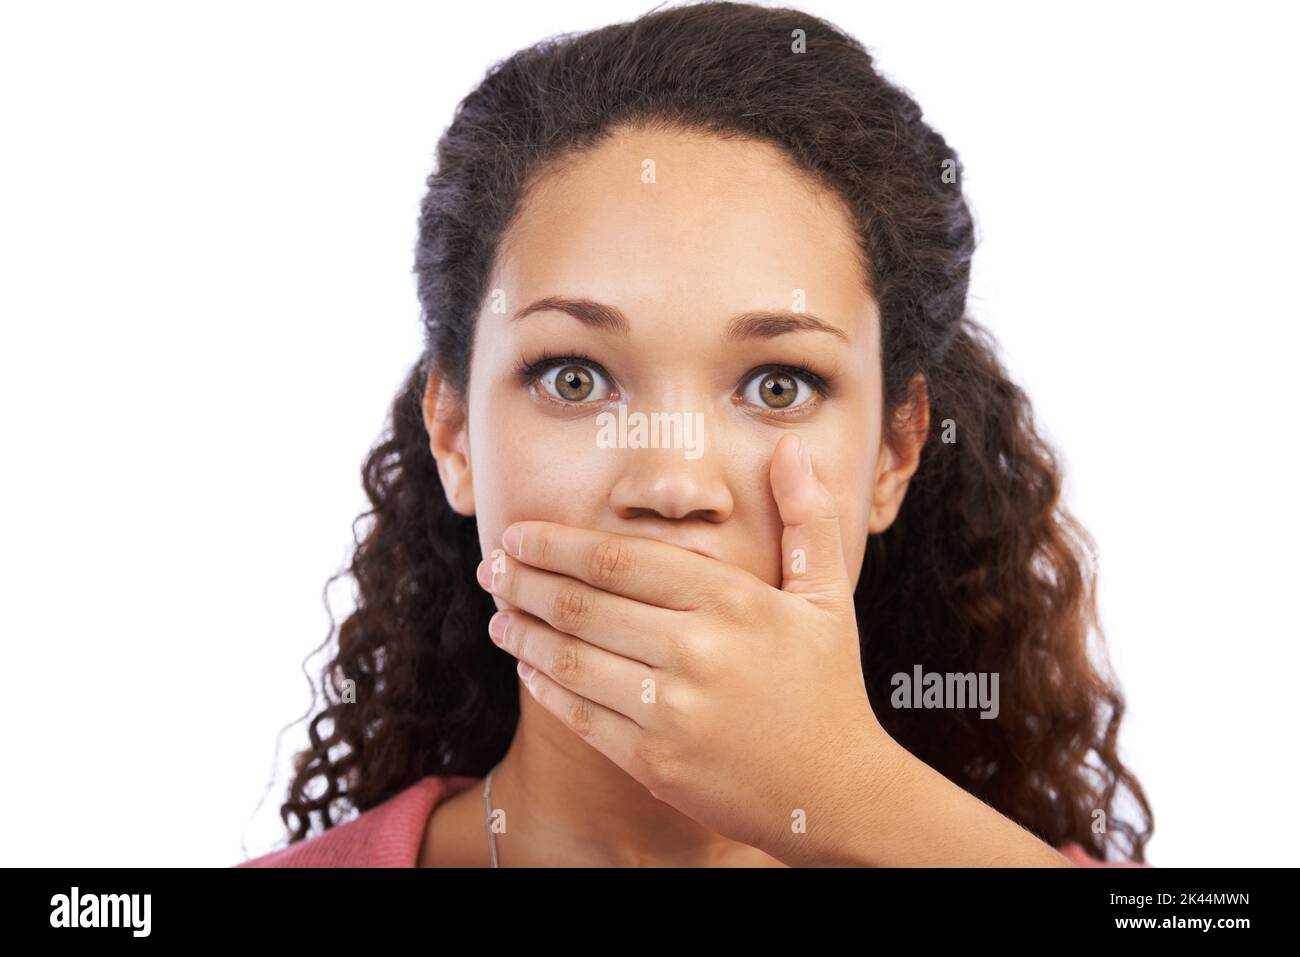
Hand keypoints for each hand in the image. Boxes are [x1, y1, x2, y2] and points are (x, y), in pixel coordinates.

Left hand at [474, 432, 905, 863]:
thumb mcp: (828, 596)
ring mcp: (671, 711)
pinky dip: (546, 687)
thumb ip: (807, 517)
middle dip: (524, 582)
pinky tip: (528, 667)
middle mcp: (695, 651)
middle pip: (582, 605)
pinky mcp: (653, 762)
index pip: (618, 560)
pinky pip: (580, 716)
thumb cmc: (828, 687)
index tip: (518, 534)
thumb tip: (790, 449)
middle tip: (491, 567)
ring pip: (571, 659)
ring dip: (523, 633)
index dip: (556, 544)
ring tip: (496, 615)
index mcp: (730, 601)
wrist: (838, 793)